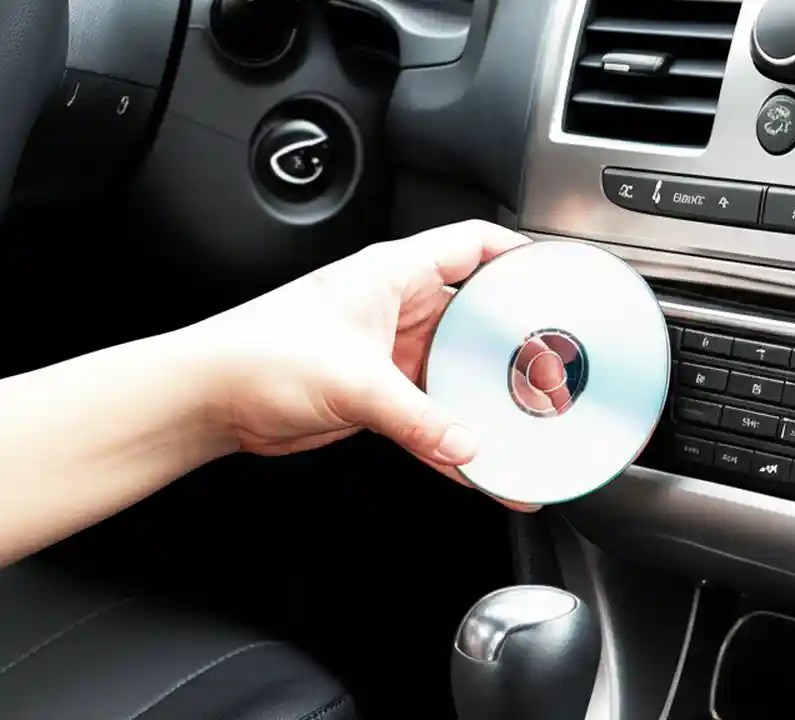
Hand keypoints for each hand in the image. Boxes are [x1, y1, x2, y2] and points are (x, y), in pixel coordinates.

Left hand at [192, 220, 537, 510]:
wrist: (209, 398)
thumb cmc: (257, 354)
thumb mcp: (353, 381)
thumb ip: (418, 418)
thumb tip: (467, 444)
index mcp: (392, 273)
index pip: (472, 245)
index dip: (517, 253)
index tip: (554, 275)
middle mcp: (397, 307)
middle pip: (475, 314)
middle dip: (513, 340)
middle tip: (551, 364)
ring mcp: (389, 351)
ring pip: (456, 369)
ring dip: (485, 396)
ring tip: (524, 420)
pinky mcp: (377, 393)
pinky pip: (430, 414)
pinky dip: (451, 437)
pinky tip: (474, 462)